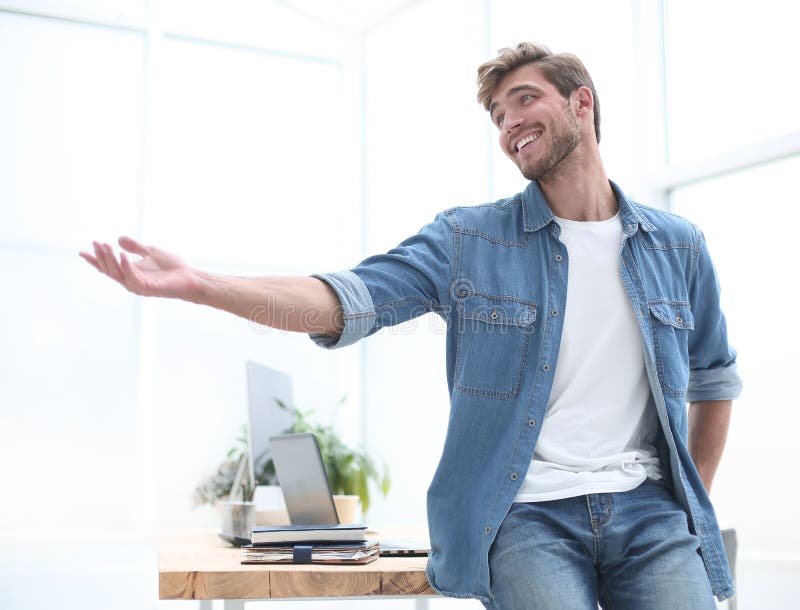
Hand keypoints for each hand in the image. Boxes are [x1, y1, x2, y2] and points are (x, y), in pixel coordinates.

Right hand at [79, 236, 199, 299]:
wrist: (189, 277)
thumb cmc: (172, 267)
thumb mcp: (150, 252)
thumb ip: (135, 247)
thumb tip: (119, 239)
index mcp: (130, 273)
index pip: (108, 267)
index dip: (95, 260)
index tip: (82, 251)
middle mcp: (131, 281)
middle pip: (110, 270)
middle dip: (101, 256)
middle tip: (96, 242)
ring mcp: (138, 286)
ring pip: (118, 273)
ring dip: (110, 259)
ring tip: (105, 245)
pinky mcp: (147, 288)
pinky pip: (132, 276)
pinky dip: (126, 265)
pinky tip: (122, 254)